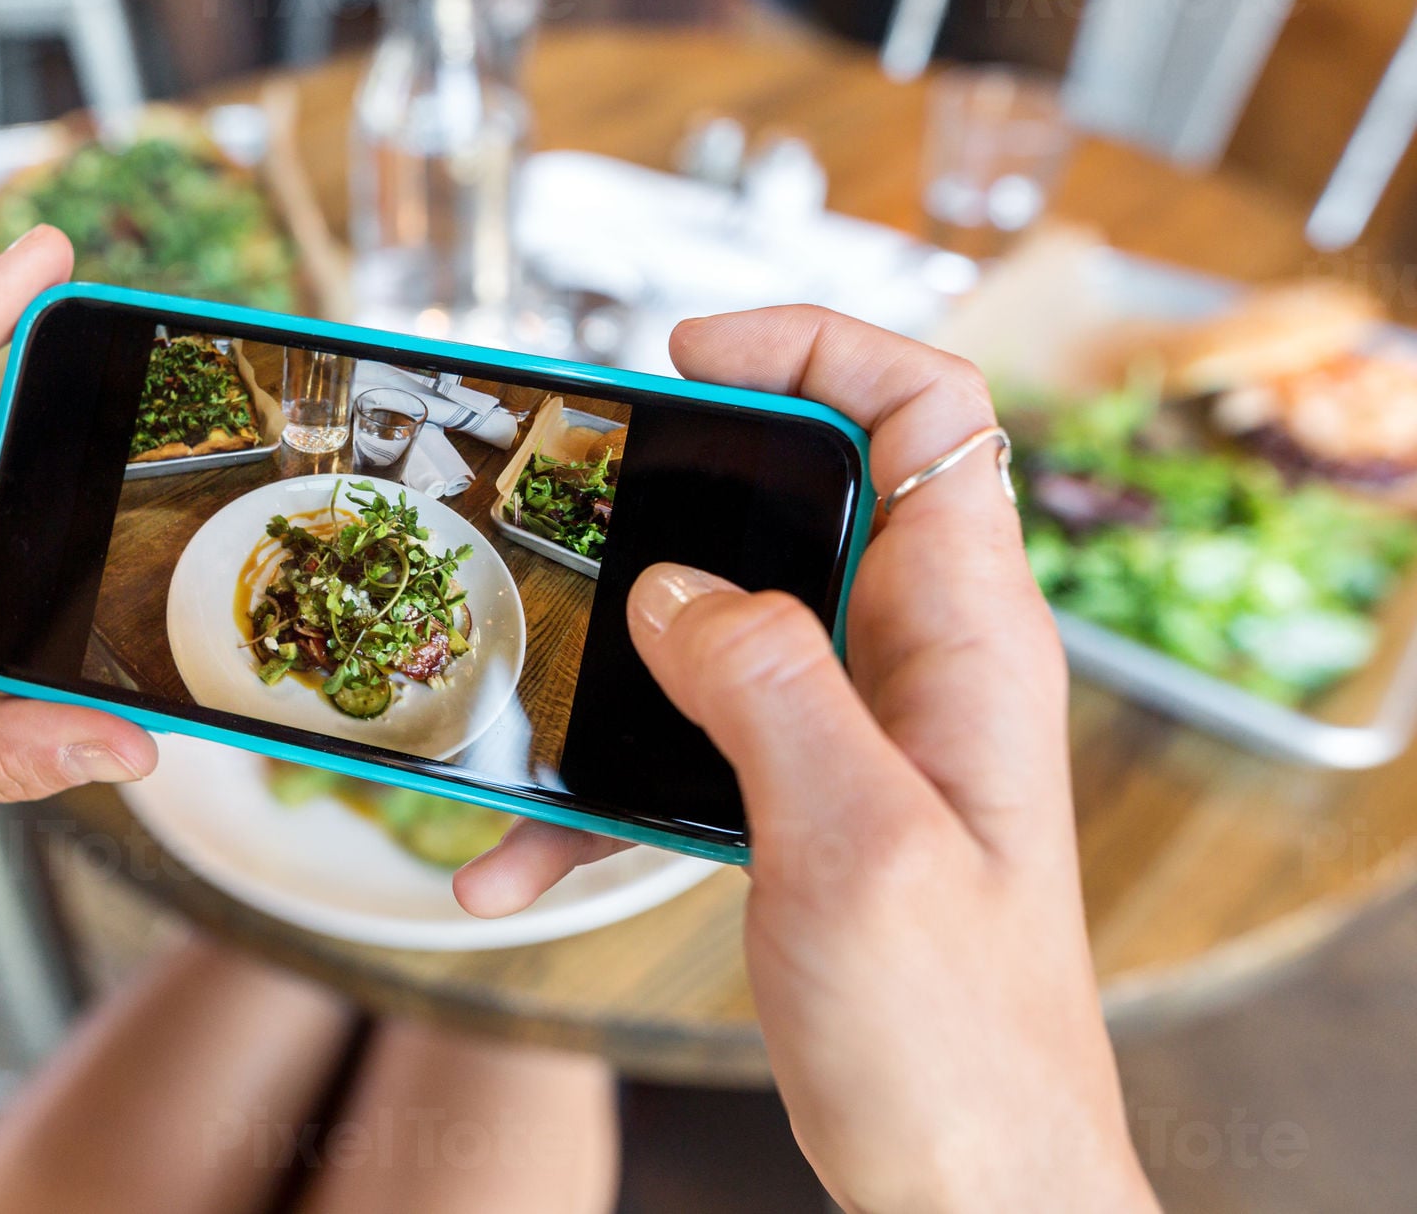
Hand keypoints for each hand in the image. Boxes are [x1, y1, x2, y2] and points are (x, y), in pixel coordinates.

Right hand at [454, 309, 1153, 1210]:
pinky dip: (600, 790)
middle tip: (567, 507)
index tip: (689, 357)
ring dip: (609, 664)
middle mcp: (912, 661)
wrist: (963, 1183)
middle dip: (671, 494)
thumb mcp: (859, 844)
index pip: (926, 412)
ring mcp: (853, 731)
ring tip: (513, 700)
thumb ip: (770, 689)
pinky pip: (684, 750)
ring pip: (716, 629)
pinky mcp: (798, 800)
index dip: (816, 346)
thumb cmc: (955, 1036)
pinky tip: (515, 857)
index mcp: (964, 636)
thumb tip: (677, 590)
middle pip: (796, 498)